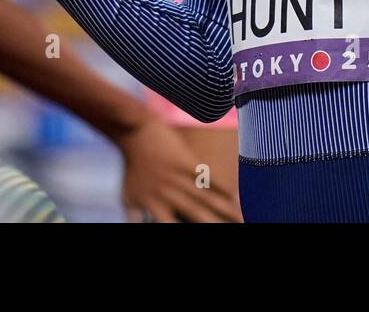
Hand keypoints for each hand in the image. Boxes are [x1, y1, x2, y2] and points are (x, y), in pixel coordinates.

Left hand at [117, 120, 242, 222]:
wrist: (134, 133)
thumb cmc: (132, 168)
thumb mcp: (128, 196)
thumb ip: (135, 217)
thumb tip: (138, 228)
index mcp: (154, 204)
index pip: (171, 226)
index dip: (190, 232)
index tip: (206, 234)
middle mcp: (169, 193)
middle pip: (196, 214)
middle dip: (214, 224)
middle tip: (235, 228)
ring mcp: (179, 176)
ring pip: (206, 197)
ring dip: (224, 210)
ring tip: (239, 219)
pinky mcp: (187, 160)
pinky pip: (207, 175)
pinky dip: (220, 185)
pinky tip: (234, 195)